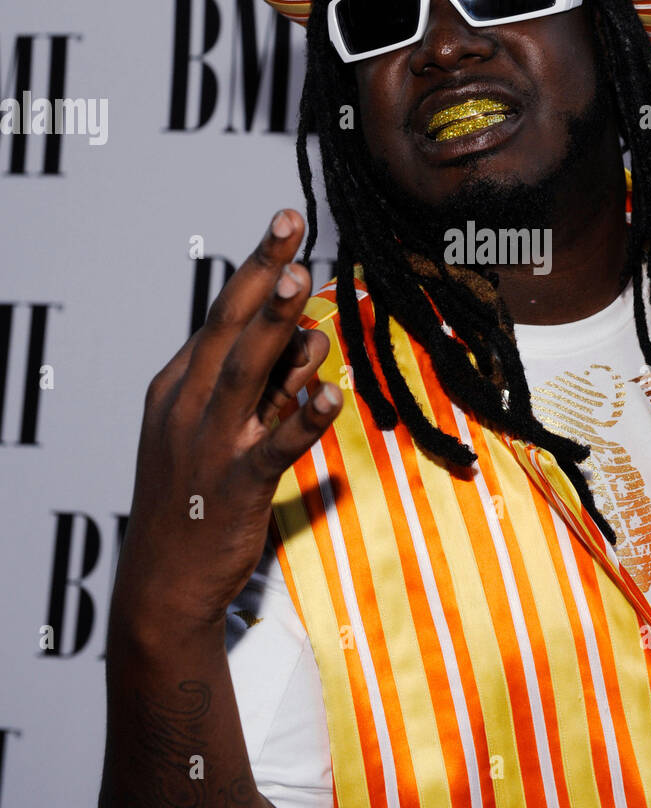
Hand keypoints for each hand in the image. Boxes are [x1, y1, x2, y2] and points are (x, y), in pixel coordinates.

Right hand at [113, 209, 341, 631]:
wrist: (162, 582)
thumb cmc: (192, 496)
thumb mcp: (208, 428)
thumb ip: (256, 384)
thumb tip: (307, 336)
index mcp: (179, 386)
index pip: (221, 314)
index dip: (256, 267)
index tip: (285, 224)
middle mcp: (189, 406)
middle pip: (229, 329)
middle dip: (262, 275)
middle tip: (291, 229)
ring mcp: (210, 445)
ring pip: (246, 375)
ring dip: (274, 328)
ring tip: (302, 285)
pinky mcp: (236, 487)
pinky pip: (274, 448)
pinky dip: (302, 422)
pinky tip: (330, 399)